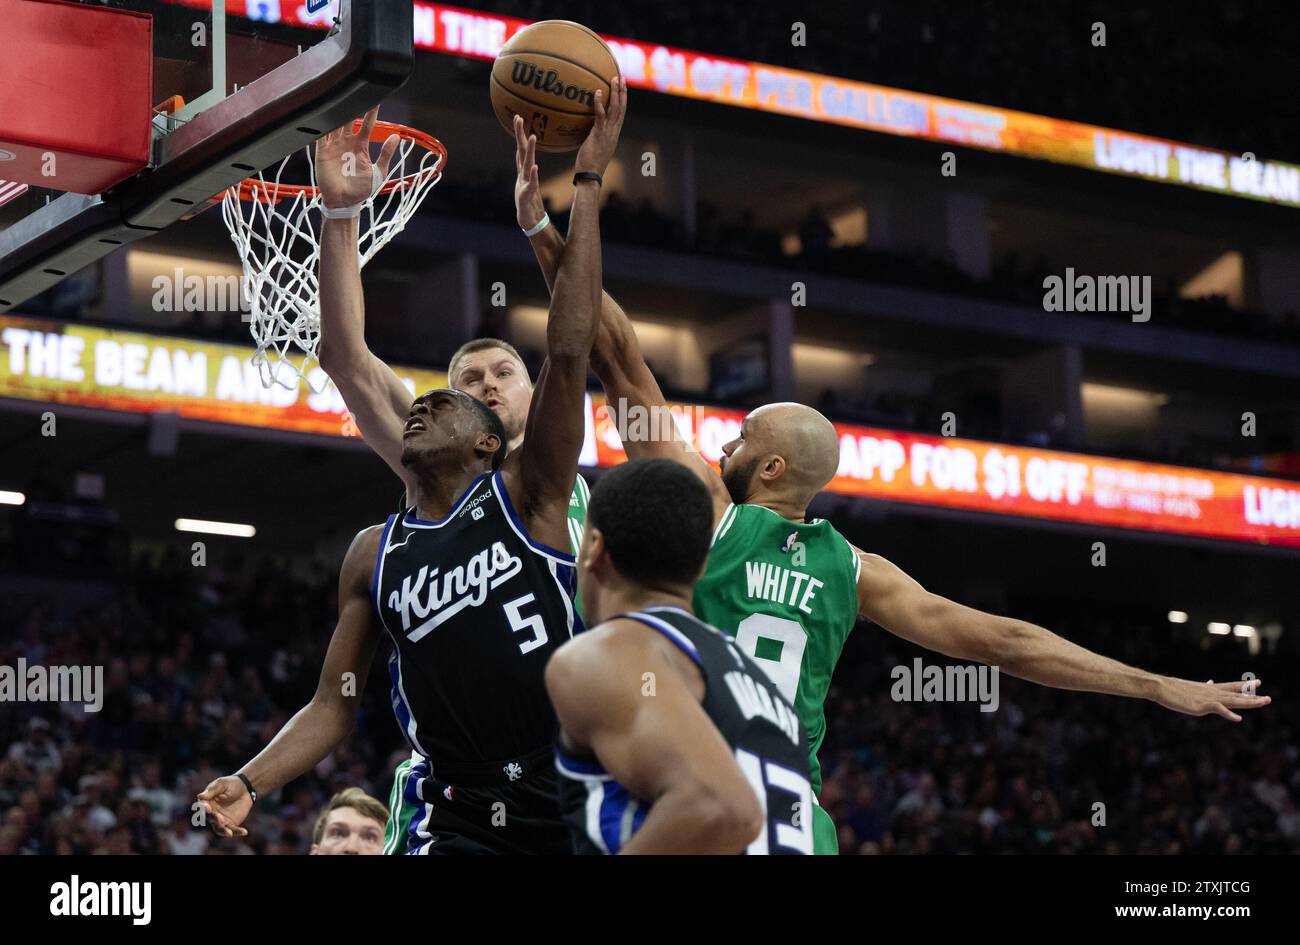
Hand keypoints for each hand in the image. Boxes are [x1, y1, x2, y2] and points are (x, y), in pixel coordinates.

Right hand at [197, 775, 252, 837]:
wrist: (245, 788)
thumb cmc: (230, 784)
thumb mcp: (221, 784)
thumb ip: (212, 790)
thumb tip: (200, 796)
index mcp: (206, 803)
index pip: (202, 808)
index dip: (204, 809)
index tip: (208, 809)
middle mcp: (212, 814)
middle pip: (211, 819)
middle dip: (215, 820)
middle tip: (220, 819)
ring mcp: (221, 820)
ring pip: (219, 829)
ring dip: (223, 831)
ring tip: (229, 833)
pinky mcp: (231, 824)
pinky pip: (233, 830)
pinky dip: (238, 832)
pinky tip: (244, 832)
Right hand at [314, 106, 399, 209]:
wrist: (344, 202)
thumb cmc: (361, 189)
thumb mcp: (379, 172)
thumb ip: (386, 154)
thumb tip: (397, 137)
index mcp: (361, 145)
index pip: (366, 123)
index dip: (370, 111)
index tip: (375, 98)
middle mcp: (346, 142)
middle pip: (348, 118)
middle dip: (350, 105)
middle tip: (354, 90)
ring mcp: (333, 145)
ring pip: (333, 123)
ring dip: (335, 111)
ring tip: (338, 96)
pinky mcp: (321, 151)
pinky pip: (319, 135)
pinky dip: (319, 125)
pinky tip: (321, 113)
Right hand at [513, 115, 543, 228]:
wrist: (529, 220)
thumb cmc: (529, 202)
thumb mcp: (528, 183)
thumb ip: (527, 169)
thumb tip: (525, 156)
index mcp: (524, 171)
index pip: (521, 148)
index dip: (519, 133)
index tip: (518, 117)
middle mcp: (523, 175)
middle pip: (521, 151)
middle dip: (519, 134)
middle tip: (518, 118)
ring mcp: (524, 184)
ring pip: (527, 164)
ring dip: (529, 150)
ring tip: (532, 137)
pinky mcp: (526, 196)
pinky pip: (531, 184)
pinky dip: (533, 175)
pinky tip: (535, 167)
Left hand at [575, 76, 627, 176]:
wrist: (590, 175)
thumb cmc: (589, 163)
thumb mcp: (594, 146)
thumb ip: (593, 134)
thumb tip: (586, 127)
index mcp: (614, 133)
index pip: (621, 113)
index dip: (623, 99)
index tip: (622, 87)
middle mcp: (614, 131)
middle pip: (622, 108)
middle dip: (623, 91)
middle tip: (621, 76)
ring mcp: (608, 133)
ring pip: (615, 109)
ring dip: (616, 93)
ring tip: (614, 79)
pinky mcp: (599, 134)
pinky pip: (600, 116)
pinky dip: (600, 103)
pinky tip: (597, 92)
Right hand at [1154, 676, 1269, 720]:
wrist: (1161, 687)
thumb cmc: (1173, 689)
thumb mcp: (1190, 688)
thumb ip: (1203, 688)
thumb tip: (1210, 683)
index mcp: (1209, 689)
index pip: (1231, 686)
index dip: (1245, 686)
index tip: (1257, 683)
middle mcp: (1212, 692)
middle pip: (1237, 695)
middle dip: (1253, 697)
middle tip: (1268, 699)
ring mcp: (1208, 698)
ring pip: (1233, 700)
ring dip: (1249, 702)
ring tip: (1263, 702)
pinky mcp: (1202, 706)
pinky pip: (1218, 709)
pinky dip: (1228, 714)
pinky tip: (1238, 718)